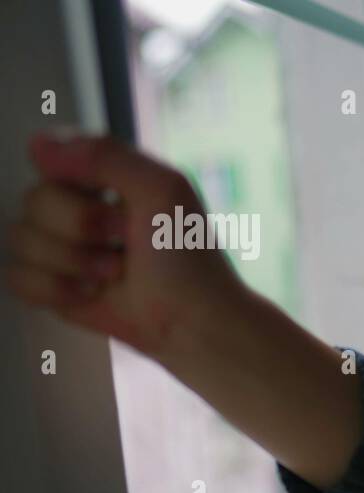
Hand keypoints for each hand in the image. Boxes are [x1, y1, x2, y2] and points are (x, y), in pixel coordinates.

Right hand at [4, 131, 245, 358]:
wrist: (190, 322)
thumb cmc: (187, 258)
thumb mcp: (163, 190)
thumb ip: (106, 156)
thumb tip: (38, 144)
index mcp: (104, 177)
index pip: (50, 157)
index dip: (72, 182)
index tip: (105, 196)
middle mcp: (78, 207)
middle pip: (33, 200)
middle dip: (80, 226)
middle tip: (122, 240)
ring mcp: (62, 246)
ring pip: (20, 238)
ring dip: (73, 260)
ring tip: (115, 273)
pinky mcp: (52, 284)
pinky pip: (17, 276)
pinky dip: (56, 288)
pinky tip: (92, 293)